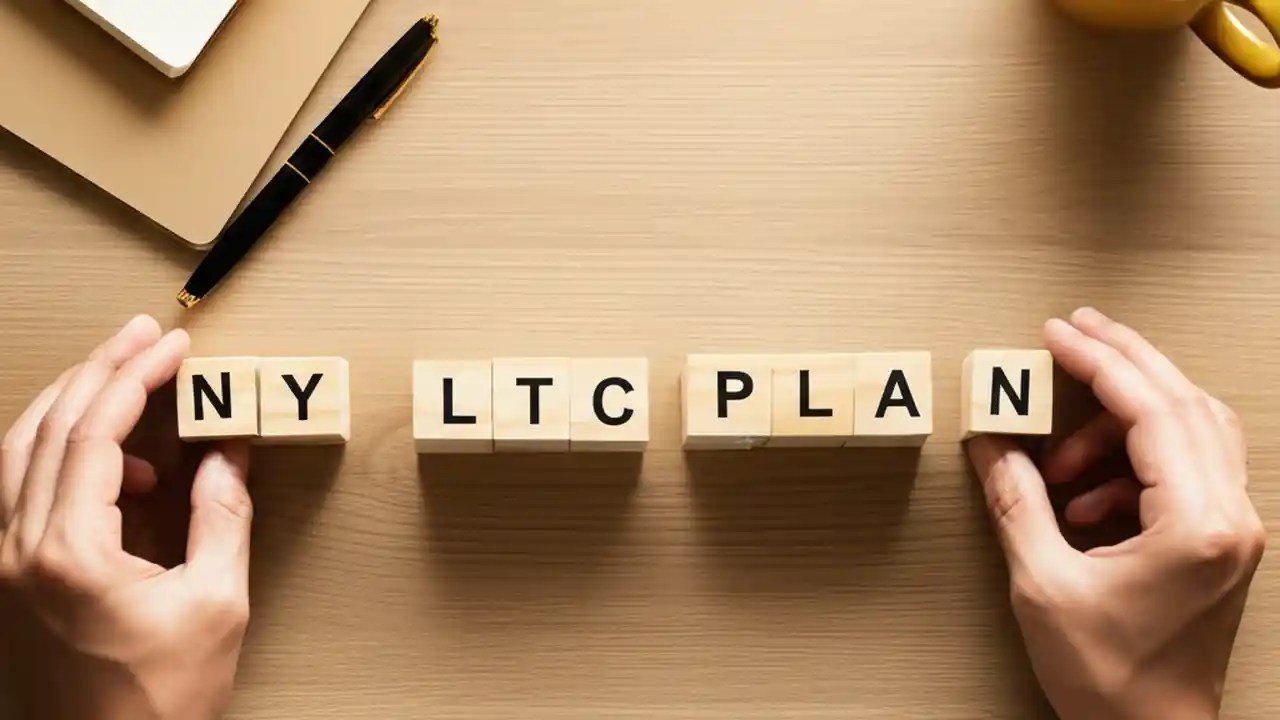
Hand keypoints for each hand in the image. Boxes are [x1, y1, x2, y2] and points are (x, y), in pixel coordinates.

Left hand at [0, 316, 253, 719]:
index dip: (135, 379)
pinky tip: (121, 467)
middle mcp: (18, 550)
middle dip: (100, 370)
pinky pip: (21, 488)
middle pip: (47, 429)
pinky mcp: (11, 578)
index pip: (94, 435)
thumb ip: (222, 518)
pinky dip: (64, 455)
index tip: (173, 346)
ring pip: (19, 452)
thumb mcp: (215, 604)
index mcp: (66, 554)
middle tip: (145, 335)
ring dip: (73, 404)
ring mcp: (5, 565)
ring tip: (125, 376)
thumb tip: (229, 454)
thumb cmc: (159, 702)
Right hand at [968, 308, 1264, 719]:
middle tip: (1074, 332)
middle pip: (1185, 403)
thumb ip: (1017, 503)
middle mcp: (1231, 519)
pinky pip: (1189, 467)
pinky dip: (1135, 460)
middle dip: (1125, 360)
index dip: (1099, 363)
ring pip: (1195, 429)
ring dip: (1128, 415)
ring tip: (1061, 444)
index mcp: (1198, 525)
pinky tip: (1086, 495)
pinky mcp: (1221, 542)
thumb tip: (993, 444)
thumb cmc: (1111, 679)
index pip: (1150, 412)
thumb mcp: (1044, 585)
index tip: (1058, 335)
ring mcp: (1234, 530)